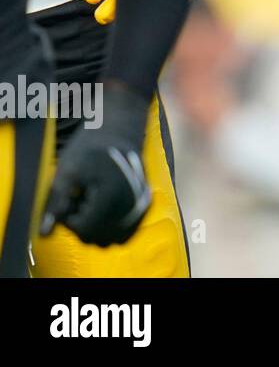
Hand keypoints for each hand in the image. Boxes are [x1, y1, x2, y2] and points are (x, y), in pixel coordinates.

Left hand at [41, 85, 151, 245]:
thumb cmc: (89, 148)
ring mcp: (141, 204)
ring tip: (93, 201)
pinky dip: (112, 226)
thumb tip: (44, 232)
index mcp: (113, 195)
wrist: (119, 130)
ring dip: (98, 225)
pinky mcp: (145, 204)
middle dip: (83, 222)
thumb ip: (55, 203)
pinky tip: (105, 205)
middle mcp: (132, 203)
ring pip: (112, 237)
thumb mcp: (66, 172)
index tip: (68, 198)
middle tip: (81, 197)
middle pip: (98, 236)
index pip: (84, 229)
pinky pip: (126, 231)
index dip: (69, 219)